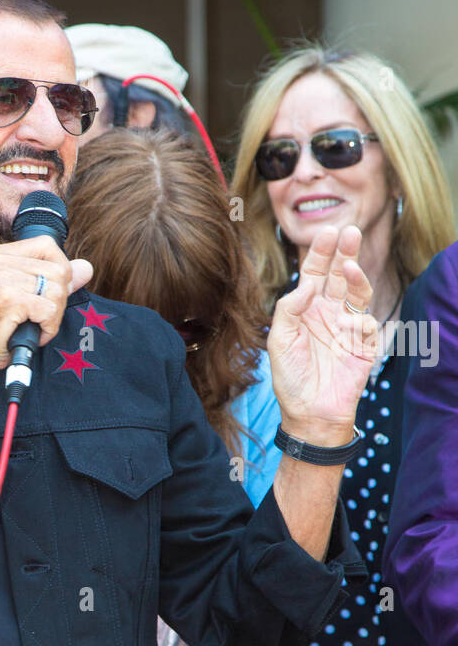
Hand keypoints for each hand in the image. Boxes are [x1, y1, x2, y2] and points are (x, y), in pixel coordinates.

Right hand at [0, 236, 92, 381]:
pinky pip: (50, 310)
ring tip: (31, 326)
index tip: (45, 295)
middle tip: (37, 317)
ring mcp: (2, 279)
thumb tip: (87, 267)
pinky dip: (47, 328)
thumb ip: (54, 280)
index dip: (58, 272)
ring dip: (52, 317)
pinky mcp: (8, 300)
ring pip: (57, 291)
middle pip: (59, 270)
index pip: (48, 245)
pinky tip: (31, 334)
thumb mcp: (24, 297)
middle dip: (57, 300)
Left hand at [267, 224, 378, 443]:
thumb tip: (306, 285)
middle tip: (349, 231)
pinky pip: (366, 324)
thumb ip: (288, 311)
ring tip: (350, 266)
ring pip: (357, 293)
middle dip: (344, 253)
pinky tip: (349, 324)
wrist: (309, 413)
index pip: (315, 274)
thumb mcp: (278, 342)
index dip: (320, 253)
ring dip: (356, 277)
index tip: (326, 232)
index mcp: (306, 309)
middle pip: (339, 276)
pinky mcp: (363, 345)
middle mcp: (328, 313)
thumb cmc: (290, 379)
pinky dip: (360, 320)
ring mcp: (347, 327)